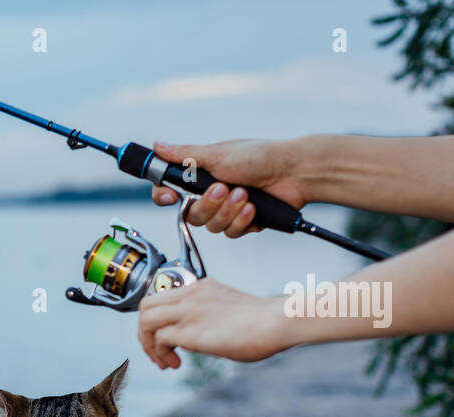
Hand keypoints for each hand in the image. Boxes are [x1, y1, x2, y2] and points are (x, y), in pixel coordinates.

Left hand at [137, 279, 290, 368]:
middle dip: (145, 333)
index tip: (168, 340)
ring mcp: (189, 311)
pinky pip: (160, 339)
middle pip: (145, 306)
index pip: (162, 298)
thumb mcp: (227, 310)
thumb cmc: (262, 321)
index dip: (157, 321)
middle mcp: (190, 295)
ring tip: (165, 362)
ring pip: (145, 321)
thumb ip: (206, 318)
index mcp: (200, 287)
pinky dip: (161, 354)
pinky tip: (175, 364)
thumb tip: (193, 338)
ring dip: (148, 345)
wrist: (277, 321)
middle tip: (160, 353)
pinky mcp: (191, 331)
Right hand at [149, 138, 307, 238]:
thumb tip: (158, 146)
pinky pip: (231, 232)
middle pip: (190, 215)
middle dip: (209, 204)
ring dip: (228, 211)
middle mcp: (211, 193)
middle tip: (224, 188)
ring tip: (245, 195)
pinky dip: (242, 220)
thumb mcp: (217, 153)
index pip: (169, 191)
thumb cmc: (260, 157)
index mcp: (201, 176)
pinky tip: (253, 208)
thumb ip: (185, 155)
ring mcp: (227, 209)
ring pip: (211, 226)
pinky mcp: (243, 222)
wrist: (294, 173)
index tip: (171, 197)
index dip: (165, 197)